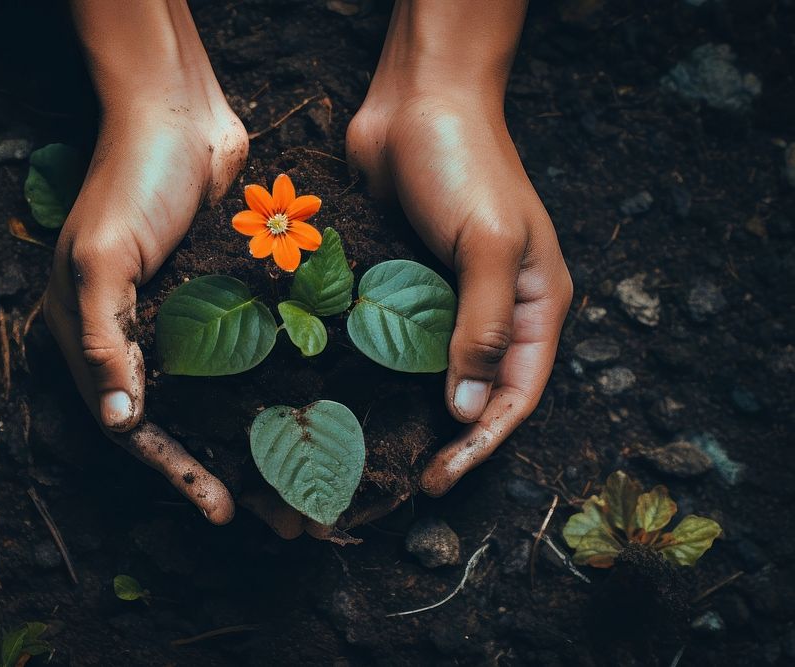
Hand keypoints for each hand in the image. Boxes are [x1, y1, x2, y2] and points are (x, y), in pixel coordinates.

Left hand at [348, 95, 572, 496]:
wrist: (414, 102)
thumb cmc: (465, 162)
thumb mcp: (491, 243)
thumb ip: (484, 325)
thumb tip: (470, 408)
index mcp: (537, 304)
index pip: (519, 393)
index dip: (484, 443)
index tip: (441, 477)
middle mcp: (497, 308)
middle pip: (479, 393)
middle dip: (451, 439)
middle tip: (408, 480)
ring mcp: (448, 298)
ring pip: (435, 374)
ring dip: (412, 413)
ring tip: (376, 452)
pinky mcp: (404, 284)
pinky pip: (396, 341)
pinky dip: (380, 371)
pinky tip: (352, 396)